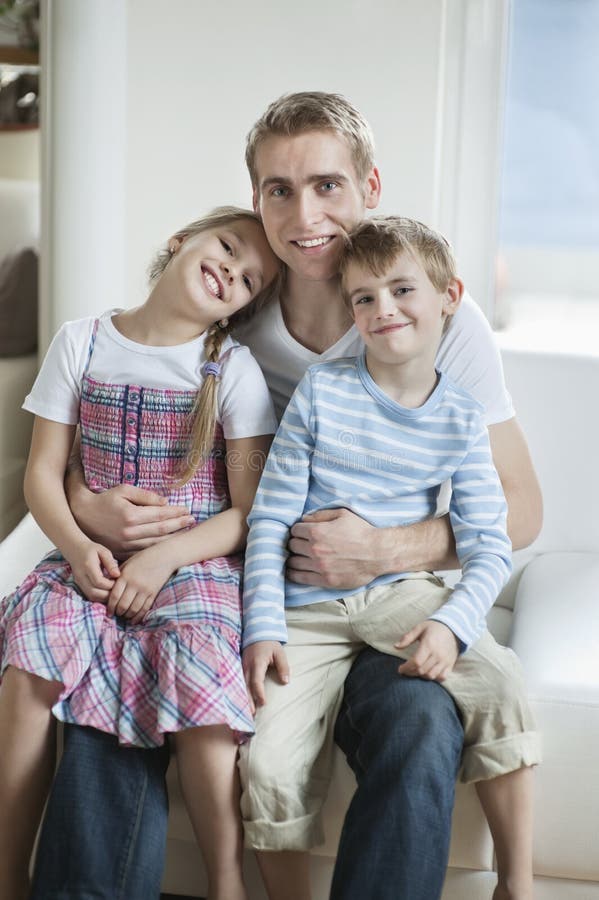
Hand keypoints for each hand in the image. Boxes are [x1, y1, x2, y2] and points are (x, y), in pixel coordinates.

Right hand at [68, 540, 119, 603]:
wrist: (75, 549)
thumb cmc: (92, 549)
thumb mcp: (103, 552)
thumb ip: (110, 563)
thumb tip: (118, 575)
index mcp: (87, 566)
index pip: (99, 582)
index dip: (110, 584)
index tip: (117, 580)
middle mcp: (81, 576)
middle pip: (94, 593)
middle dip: (107, 594)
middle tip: (117, 588)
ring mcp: (78, 582)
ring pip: (91, 596)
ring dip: (103, 597)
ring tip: (112, 589)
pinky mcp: (79, 585)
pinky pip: (89, 595)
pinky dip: (99, 596)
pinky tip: (106, 590)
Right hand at [69, 482, 195, 557]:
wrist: (83, 517)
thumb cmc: (105, 500)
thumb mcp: (124, 490)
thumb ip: (146, 496)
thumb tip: (165, 501)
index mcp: (131, 515)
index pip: (161, 515)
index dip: (176, 513)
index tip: (187, 510)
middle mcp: (129, 532)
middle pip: (162, 530)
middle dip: (179, 525)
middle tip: (192, 521)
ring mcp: (126, 545)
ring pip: (156, 543)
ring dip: (172, 538)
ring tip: (185, 532)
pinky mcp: (122, 552)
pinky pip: (145, 552)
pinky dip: (158, 547)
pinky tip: (168, 543)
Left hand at [106, 547, 176, 622]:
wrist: (164, 557)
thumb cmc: (143, 559)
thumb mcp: (127, 564)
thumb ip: (118, 577)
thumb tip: (107, 591)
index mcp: (125, 576)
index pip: (114, 596)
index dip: (110, 607)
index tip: (108, 612)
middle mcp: (135, 584)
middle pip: (123, 605)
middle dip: (117, 612)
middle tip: (115, 614)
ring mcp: (145, 590)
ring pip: (133, 609)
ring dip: (127, 615)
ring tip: (124, 616)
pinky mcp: (153, 593)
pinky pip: (144, 609)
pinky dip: (138, 617)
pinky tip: (134, 620)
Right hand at [242, 641, 288, 711]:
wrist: (256, 633)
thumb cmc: (269, 644)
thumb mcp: (280, 653)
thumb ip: (283, 667)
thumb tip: (286, 682)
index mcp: (257, 663)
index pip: (256, 680)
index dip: (259, 693)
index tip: (263, 703)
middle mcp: (246, 666)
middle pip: (245, 686)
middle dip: (248, 701)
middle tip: (251, 715)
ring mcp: (241, 668)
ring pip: (240, 686)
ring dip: (242, 699)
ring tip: (245, 713)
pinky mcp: (239, 669)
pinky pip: (238, 683)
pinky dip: (240, 693)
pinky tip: (241, 703)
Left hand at [286, 508, 382, 588]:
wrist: (378, 553)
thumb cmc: (362, 532)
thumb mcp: (342, 514)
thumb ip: (320, 515)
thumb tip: (303, 519)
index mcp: (317, 531)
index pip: (294, 530)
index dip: (299, 530)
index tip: (303, 533)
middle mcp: (315, 549)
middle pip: (292, 546)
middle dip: (296, 544)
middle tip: (302, 545)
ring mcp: (319, 566)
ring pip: (293, 562)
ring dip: (294, 558)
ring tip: (299, 557)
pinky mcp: (325, 580)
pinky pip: (299, 578)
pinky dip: (294, 574)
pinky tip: (295, 570)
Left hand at [395, 620, 458, 681]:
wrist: (453, 628)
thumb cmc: (434, 627)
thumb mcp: (419, 628)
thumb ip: (407, 638)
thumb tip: (396, 646)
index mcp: (429, 644)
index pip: (416, 662)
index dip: (406, 667)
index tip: (400, 669)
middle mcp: (437, 654)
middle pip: (422, 670)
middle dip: (411, 672)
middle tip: (406, 670)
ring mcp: (445, 660)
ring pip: (431, 675)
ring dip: (421, 676)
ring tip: (415, 671)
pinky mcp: (450, 664)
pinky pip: (442, 677)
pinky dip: (434, 678)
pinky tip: (428, 673)